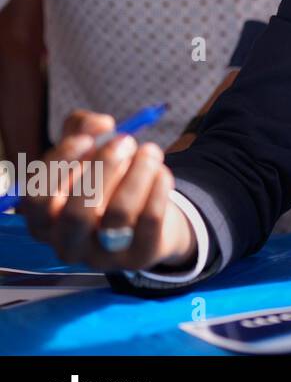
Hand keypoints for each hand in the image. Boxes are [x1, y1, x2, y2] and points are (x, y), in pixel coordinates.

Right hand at [21, 110, 195, 271]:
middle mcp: (67, 243)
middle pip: (76, 213)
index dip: (59, 166)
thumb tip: (99, 125)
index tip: (87, 139)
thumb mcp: (88, 151)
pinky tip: (162, 172)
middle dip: (103, 169)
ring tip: (150, 151)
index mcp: (44, 220)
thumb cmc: (106, 180)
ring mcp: (103, 256)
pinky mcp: (140, 256)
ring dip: (138, 173)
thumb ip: (83, 129)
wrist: (147, 216)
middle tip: (126, 141)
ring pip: (118, 215)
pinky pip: (150, 220)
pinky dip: (159, 188)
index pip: (36, 199)